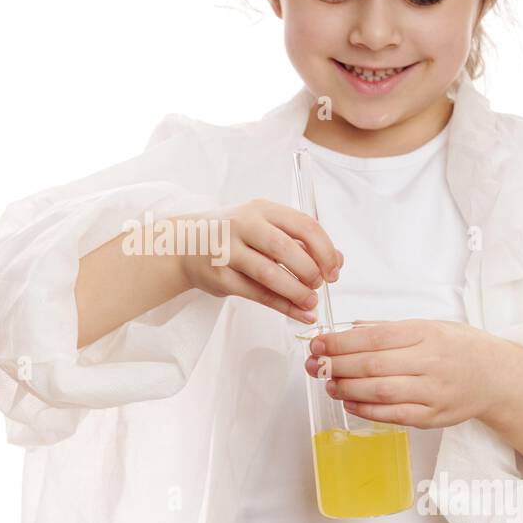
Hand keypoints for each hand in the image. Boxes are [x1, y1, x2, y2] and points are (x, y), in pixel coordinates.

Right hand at [176, 199, 343, 324]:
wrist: (185, 245)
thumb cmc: (233, 236)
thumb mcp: (265, 227)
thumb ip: (300, 241)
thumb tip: (338, 261)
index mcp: (262, 209)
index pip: (303, 225)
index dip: (325, 250)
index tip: (334, 270)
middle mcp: (243, 224)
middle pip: (286, 249)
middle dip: (310, 271)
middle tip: (319, 285)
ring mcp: (228, 250)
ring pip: (270, 273)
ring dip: (296, 292)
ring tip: (310, 303)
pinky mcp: (219, 276)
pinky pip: (256, 294)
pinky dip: (282, 306)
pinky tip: (298, 313)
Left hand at [303, 318, 513, 428]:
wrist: (499, 377)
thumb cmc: (460, 348)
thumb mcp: (430, 325)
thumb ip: (389, 328)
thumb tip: (349, 328)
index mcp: (426, 333)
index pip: (375, 337)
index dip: (341, 342)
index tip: (318, 343)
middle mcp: (431, 362)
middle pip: (372, 365)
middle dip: (336, 365)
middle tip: (314, 364)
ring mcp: (433, 392)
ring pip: (380, 391)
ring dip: (347, 388)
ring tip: (328, 384)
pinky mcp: (434, 417)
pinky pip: (394, 415)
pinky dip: (367, 410)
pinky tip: (350, 402)